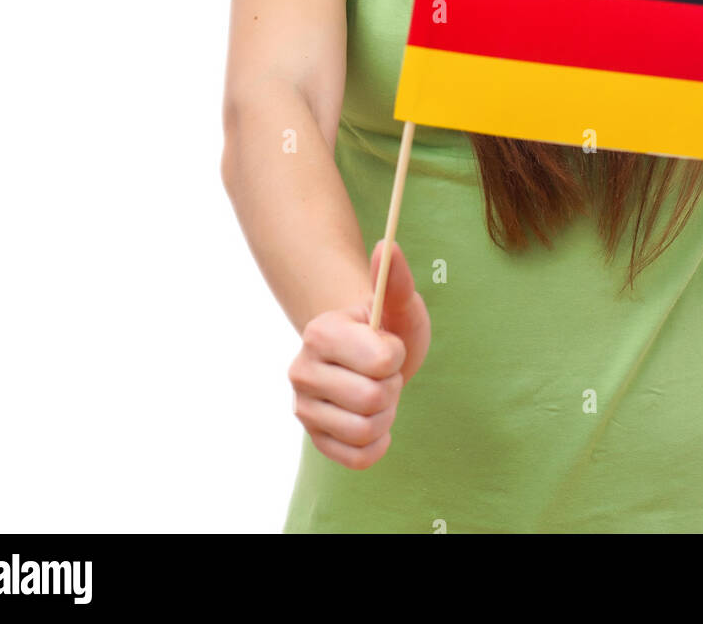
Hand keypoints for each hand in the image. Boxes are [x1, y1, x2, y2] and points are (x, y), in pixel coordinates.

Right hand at [288, 239, 431, 469]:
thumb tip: (387, 244)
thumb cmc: (389, 329)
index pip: (381, 360)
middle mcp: (301, 370)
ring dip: (386, 414)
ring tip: (378, 393)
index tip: (388, 344)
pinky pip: (359, 457)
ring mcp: (304, 408)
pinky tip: (374, 420)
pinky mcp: (315, 440)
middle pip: (373, 400)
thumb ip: (396, 278)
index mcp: (320, 332)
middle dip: (392, 386)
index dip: (396, 354)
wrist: (374, 361)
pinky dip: (378, 442)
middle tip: (383, 372)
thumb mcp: (401, 305)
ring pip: (365, 430)